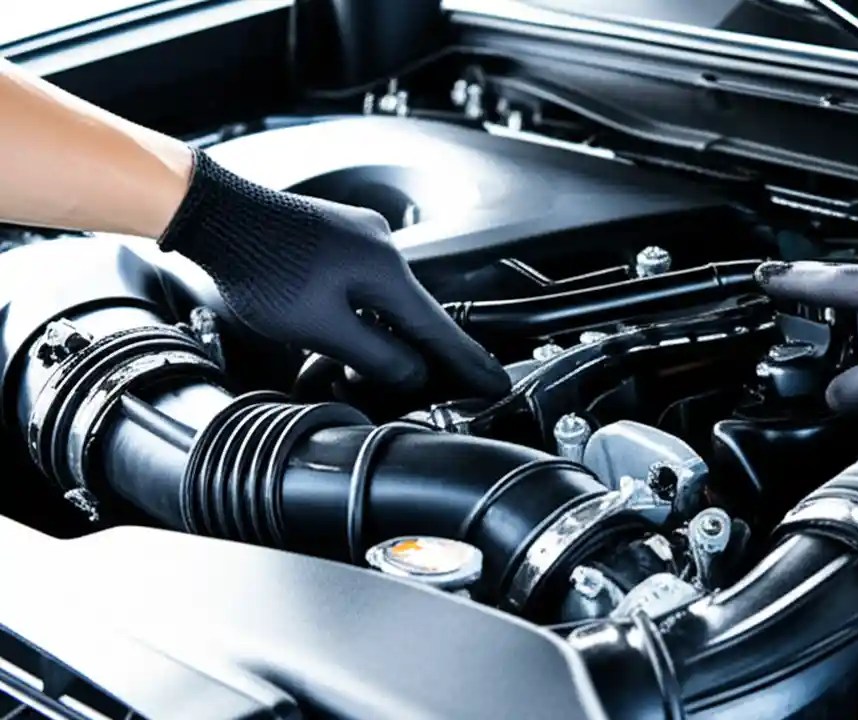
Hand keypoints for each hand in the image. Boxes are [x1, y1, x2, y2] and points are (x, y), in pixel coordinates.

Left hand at [159, 150, 509, 397]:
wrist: (215, 213)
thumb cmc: (260, 267)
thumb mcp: (320, 328)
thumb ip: (374, 355)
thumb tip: (412, 373)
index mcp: (387, 272)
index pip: (439, 330)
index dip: (469, 363)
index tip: (497, 383)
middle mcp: (382, 248)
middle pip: (419, 313)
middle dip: (437, 352)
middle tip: (466, 380)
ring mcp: (360, 237)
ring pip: (392, 298)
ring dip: (397, 334)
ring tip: (407, 367)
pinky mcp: (336, 236)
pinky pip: (370, 282)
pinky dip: (375, 311)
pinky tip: (362, 328)